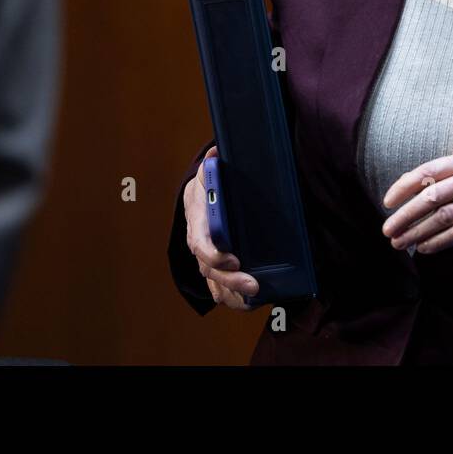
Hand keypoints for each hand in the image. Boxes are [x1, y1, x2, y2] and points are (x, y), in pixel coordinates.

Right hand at [183, 145, 258, 308]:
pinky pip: (220, 291)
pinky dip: (234, 299)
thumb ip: (213, 165)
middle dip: (231, 280)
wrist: (197, 199)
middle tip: (254, 284)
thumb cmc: (206, 187)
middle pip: (210, 271)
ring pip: (215, 285)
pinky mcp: (215, 269)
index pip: (201, 245)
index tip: (234, 259)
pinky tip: (251, 302)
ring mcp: (206, 260)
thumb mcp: (208, 173)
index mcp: (198, 223)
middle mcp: (200, 246)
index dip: (215, 256)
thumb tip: (216, 151)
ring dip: (234, 295)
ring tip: (255, 298)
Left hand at [381, 150, 452, 254]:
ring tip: (400, 242)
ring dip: (418, 232)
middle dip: (407, 215)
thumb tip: (400, 186)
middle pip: (434, 196)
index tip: (387, 203)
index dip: (404, 187)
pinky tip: (422, 248)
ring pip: (444, 217)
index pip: (428, 171)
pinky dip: (438, 242)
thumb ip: (434, 176)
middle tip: (388, 229)